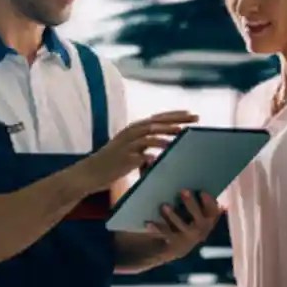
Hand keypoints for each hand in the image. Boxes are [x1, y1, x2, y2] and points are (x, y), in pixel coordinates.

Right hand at [77, 111, 197, 191]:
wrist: (91, 172)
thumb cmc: (113, 162)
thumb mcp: (131, 147)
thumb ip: (146, 143)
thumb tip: (167, 143)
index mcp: (134, 129)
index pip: (157, 118)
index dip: (175, 115)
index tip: (191, 114)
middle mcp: (131, 133)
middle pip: (156, 122)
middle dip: (177, 119)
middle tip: (195, 118)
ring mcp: (126, 145)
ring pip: (148, 134)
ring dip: (165, 133)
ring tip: (181, 134)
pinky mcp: (123, 158)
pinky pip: (139, 155)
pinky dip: (150, 154)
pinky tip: (160, 157)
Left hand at [146, 189, 222, 260]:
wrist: (177, 244)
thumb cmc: (185, 215)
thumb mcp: (188, 204)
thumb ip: (173, 184)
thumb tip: (152, 159)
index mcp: (208, 216)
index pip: (213, 209)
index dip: (209, 201)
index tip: (202, 191)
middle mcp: (201, 228)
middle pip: (199, 217)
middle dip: (191, 204)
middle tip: (183, 190)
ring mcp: (188, 236)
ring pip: (182, 226)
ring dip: (173, 216)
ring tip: (164, 206)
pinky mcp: (175, 242)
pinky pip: (166, 235)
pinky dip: (157, 228)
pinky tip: (148, 222)